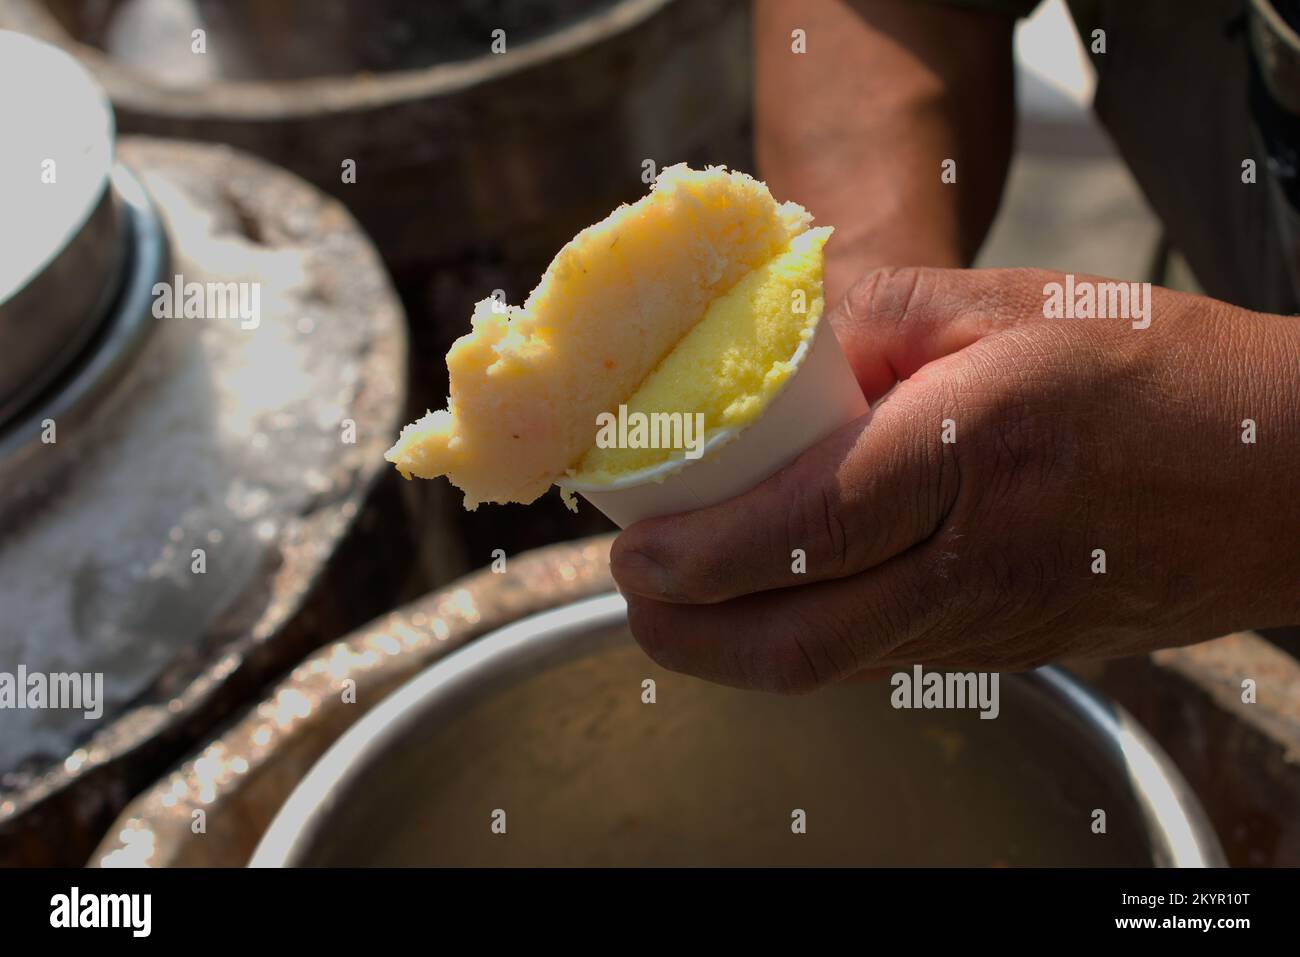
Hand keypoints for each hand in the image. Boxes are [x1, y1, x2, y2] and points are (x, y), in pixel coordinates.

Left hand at [610, 267, 1299, 691]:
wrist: (1278, 474)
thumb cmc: (1151, 372)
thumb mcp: (1006, 306)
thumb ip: (873, 315)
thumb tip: (762, 336)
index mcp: (972, 453)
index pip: (805, 532)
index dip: (699, 557)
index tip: (630, 554)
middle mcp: (978, 563)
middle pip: (797, 641)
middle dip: (687, 634)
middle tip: (633, 591)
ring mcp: (993, 627)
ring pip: (831, 667)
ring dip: (735, 646)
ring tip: (682, 595)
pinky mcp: (1005, 655)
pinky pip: (880, 661)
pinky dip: (807, 640)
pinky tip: (780, 597)